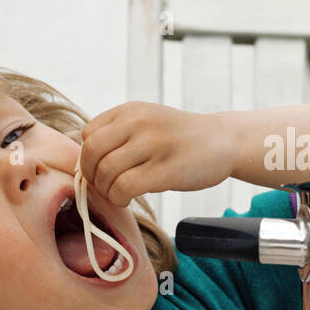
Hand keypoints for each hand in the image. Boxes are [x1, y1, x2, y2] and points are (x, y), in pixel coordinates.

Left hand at [79, 102, 237, 207]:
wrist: (224, 140)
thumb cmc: (180, 138)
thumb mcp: (148, 121)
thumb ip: (118, 133)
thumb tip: (86, 163)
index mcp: (131, 111)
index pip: (88, 134)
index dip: (88, 158)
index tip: (101, 171)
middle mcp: (140, 123)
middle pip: (92, 152)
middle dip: (91, 176)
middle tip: (104, 187)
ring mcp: (154, 145)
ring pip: (106, 172)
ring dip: (106, 190)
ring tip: (118, 194)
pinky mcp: (167, 170)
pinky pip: (125, 187)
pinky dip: (119, 198)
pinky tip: (128, 199)